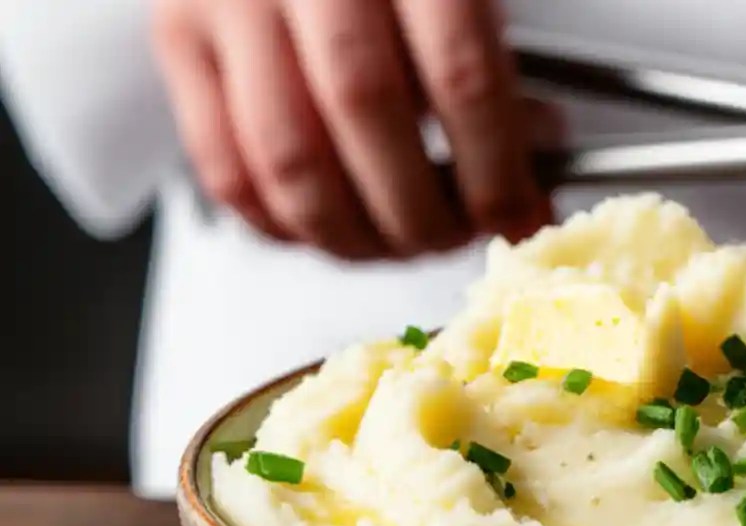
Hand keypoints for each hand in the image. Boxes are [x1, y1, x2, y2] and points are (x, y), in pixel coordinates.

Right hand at [152, 0, 555, 260]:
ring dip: (355, 235)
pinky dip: (283, 225)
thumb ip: (492, 64)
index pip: (461, 72)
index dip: (496, 168)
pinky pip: (223, 167)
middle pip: (369, 115)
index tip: (518, 213)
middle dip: (424, 210)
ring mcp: (228, 1)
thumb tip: (530, 175)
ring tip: (399, 244)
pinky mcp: (177, 37)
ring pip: (289, 159)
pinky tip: (331, 232)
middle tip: (456, 237)